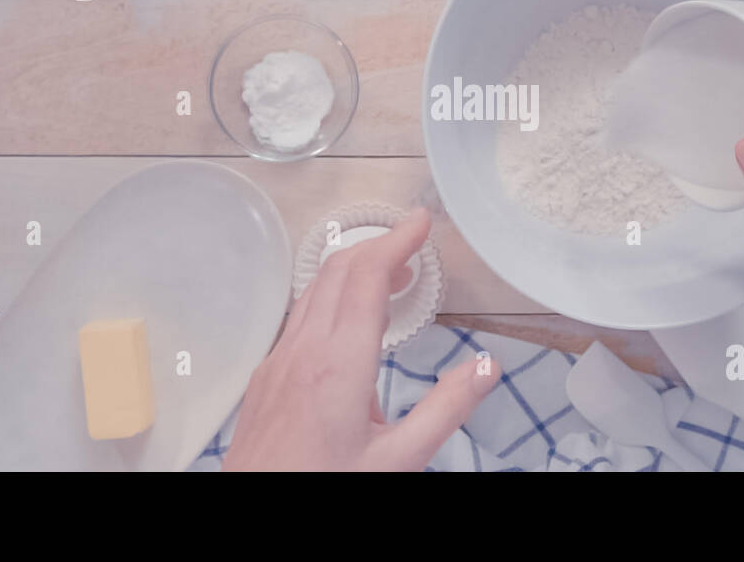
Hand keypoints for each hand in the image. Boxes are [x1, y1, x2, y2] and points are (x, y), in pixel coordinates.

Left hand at [223, 207, 498, 470]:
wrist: (256, 522)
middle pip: (336, 271)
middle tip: (412, 245)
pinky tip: (348, 328)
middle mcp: (301, 353)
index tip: (420, 221)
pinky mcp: (264, 381)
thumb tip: (487, 366)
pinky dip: (328, 301)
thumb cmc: (323, 489)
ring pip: (312, 293)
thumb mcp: (400, 460)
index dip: (396, 240)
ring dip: (351, 273)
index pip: (366, 276)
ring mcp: (276, 365)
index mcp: (338, 364)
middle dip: (376, 247)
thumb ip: (446, 409)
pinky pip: (296, 321)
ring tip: (389, 279)